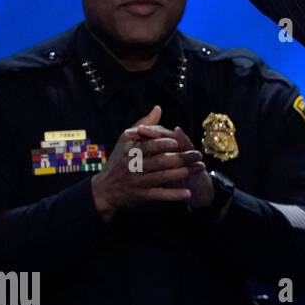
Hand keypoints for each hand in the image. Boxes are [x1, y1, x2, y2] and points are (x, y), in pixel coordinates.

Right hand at [89, 106, 205, 221]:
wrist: (105, 190)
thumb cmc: (118, 160)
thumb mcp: (125, 140)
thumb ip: (144, 124)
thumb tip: (158, 108)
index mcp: (131, 151)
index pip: (149, 146)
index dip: (164, 144)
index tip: (179, 142)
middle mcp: (134, 166)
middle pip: (160, 162)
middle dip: (181, 158)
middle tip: (198, 155)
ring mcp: (138, 182)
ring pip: (163, 177)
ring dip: (183, 173)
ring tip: (199, 168)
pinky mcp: (142, 196)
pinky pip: (160, 195)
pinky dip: (173, 195)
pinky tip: (188, 193)